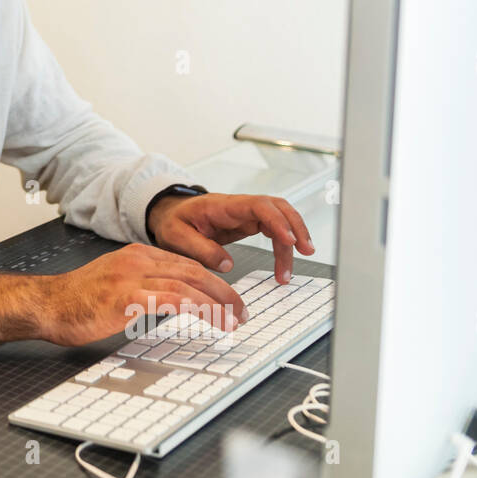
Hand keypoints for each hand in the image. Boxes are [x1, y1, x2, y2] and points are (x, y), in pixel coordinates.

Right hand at [36, 244, 247, 346]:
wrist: (46, 305)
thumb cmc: (75, 302)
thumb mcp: (115, 286)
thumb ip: (142, 288)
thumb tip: (171, 304)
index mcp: (135, 255)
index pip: (184, 263)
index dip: (212, 280)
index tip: (228, 298)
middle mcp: (136, 260)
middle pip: (192, 270)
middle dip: (223, 291)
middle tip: (241, 310)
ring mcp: (131, 277)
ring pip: (188, 283)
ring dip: (218, 302)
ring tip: (235, 318)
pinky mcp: (126, 297)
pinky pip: (172, 299)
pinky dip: (199, 308)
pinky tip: (213, 319)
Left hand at [147, 192, 315, 283]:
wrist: (170, 215)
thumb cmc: (174, 221)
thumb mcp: (176, 236)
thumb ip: (200, 249)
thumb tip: (226, 264)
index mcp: (223, 206)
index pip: (259, 206)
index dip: (277, 220)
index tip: (288, 239)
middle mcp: (240, 207)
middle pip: (278, 208)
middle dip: (296, 227)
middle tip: (306, 251)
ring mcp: (247, 215)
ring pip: (280, 220)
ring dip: (292, 241)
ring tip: (290, 272)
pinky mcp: (249, 224)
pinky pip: (274, 231)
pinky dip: (282, 248)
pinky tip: (283, 266)